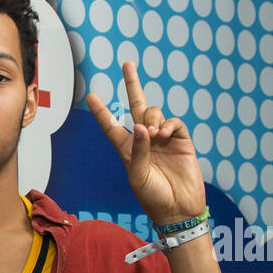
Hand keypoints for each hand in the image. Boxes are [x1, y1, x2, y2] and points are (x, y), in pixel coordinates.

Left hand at [85, 61, 205, 225]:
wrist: (179, 208)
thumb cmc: (153, 197)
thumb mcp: (138, 176)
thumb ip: (138, 151)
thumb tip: (141, 125)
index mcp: (128, 150)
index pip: (112, 126)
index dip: (102, 112)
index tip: (91, 96)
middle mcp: (144, 140)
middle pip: (136, 106)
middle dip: (132, 85)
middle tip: (127, 64)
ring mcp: (163, 138)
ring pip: (154, 113)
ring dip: (153, 117)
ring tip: (154, 134)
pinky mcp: (181, 140)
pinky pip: (173, 122)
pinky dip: (168, 124)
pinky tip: (164, 134)